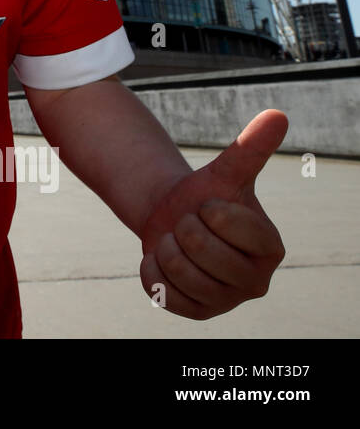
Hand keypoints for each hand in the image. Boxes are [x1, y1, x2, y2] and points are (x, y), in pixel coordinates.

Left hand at [139, 109, 287, 319]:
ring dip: (165, 247)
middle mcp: (256, 282)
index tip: (209, 206)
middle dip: (182, 227)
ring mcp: (227, 302)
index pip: (223, 220)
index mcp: (271, 248)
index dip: (204, 206)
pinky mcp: (197, 314)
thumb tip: (278, 115)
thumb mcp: (226, 172)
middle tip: (188, 226)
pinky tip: (163, 261)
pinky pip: (161, 290)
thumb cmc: (205, 196)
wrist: (174, 221)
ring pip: (178, 271)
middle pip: (199, 249)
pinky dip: (151, 268)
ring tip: (176, 242)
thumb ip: (251, 148)